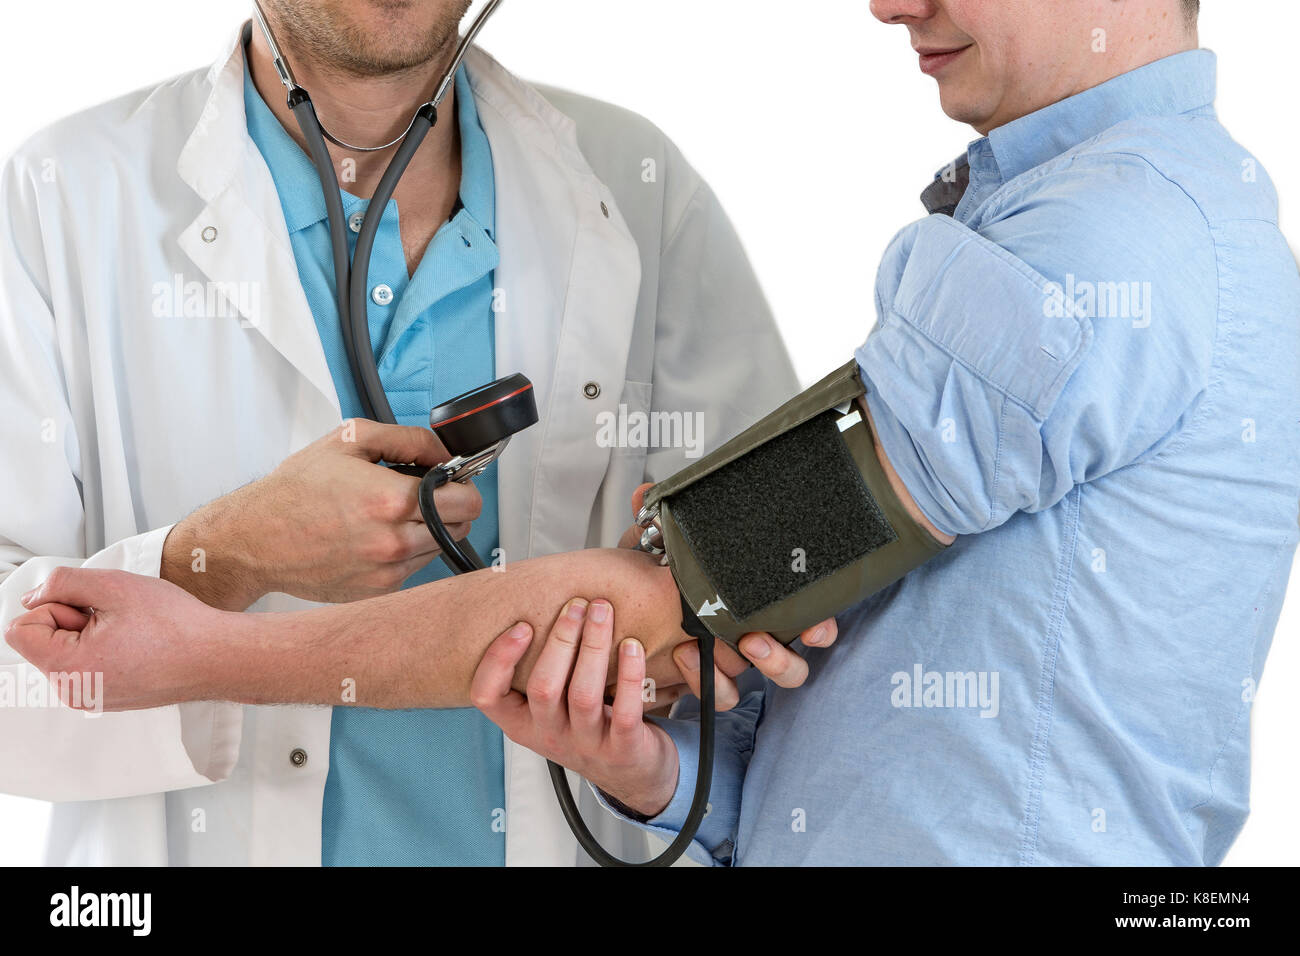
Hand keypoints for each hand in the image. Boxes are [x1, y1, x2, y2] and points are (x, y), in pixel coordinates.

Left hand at [5, 568, 235, 711]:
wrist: (216, 656)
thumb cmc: (176, 627)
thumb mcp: (113, 586)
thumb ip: (61, 584)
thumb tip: (34, 595)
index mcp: (68, 669)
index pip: (20, 629)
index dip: (52, 606)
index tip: (88, 608)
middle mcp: (74, 692)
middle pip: (43, 641)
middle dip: (72, 620)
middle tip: (115, 617)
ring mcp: (91, 698)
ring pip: (67, 651)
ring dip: (90, 633)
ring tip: (130, 630)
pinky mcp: (108, 698)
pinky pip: (88, 665)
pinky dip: (105, 648)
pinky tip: (137, 643)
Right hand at [162, 419, 482, 608]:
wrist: (255, 539)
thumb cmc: (295, 489)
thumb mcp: (350, 439)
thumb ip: (409, 439)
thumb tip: (446, 451)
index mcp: (391, 499)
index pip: (468, 501)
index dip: (463, 485)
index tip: (448, 480)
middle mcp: (394, 540)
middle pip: (462, 526)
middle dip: (450, 506)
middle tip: (423, 494)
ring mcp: (388, 570)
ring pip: (440, 548)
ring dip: (428, 530)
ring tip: (389, 515)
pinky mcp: (378, 590)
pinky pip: (414, 568)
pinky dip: (405, 551)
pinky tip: (375, 536)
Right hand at [471, 599, 679, 817]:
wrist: (631, 774)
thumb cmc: (589, 726)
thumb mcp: (553, 707)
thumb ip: (544, 667)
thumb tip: (550, 602)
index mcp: (523, 723)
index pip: (487, 696)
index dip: (498, 659)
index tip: (522, 625)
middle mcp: (549, 735)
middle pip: (543, 687)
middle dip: (560, 639)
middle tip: (577, 604)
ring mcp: (586, 745)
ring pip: (583, 695)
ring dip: (593, 646)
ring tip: (602, 611)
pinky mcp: (623, 750)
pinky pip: (626, 712)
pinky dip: (630, 676)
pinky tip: (633, 646)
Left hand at [619, 482, 838, 704]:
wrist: (621, 612)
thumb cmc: (651, 577)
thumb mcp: (653, 548)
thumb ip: (655, 524)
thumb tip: (644, 493)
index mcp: (759, 605)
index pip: (810, 620)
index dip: (821, 627)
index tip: (815, 627)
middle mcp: (755, 638)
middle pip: (794, 664)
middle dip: (783, 658)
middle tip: (754, 640)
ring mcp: (731, 664)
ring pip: (764, 683)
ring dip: (755, 671)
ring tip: (731, 649)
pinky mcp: (706, 681)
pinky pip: (722, 695)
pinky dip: (707, 682)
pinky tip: (685, 657)